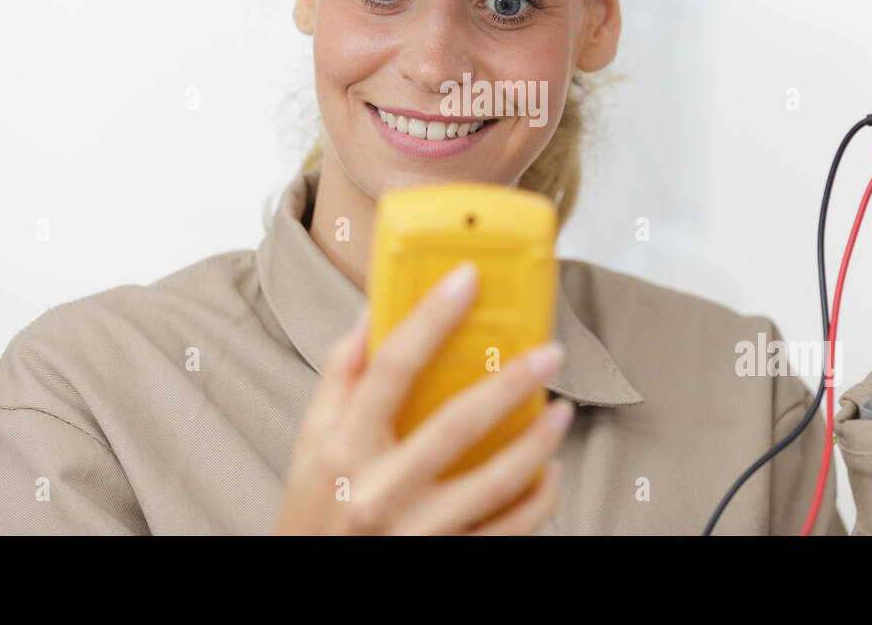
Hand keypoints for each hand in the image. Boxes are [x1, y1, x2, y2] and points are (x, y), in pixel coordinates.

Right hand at [271, 262, 573, 533]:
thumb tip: (375, 311)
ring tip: (562, 412)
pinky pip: (505, 533)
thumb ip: (342, 375)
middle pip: (456, 423)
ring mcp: (414, 531)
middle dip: (511, 382)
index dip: (431, 316)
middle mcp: (377, 490)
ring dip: (537, 442)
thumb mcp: (310, 442)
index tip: (467, 278)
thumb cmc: (313, 513)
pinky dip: (536, 502)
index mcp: (342, 447)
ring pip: (493, 482)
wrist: (310, 592)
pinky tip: (549, 474)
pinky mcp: (442, 560)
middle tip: (549, 352)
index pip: (391, 366)